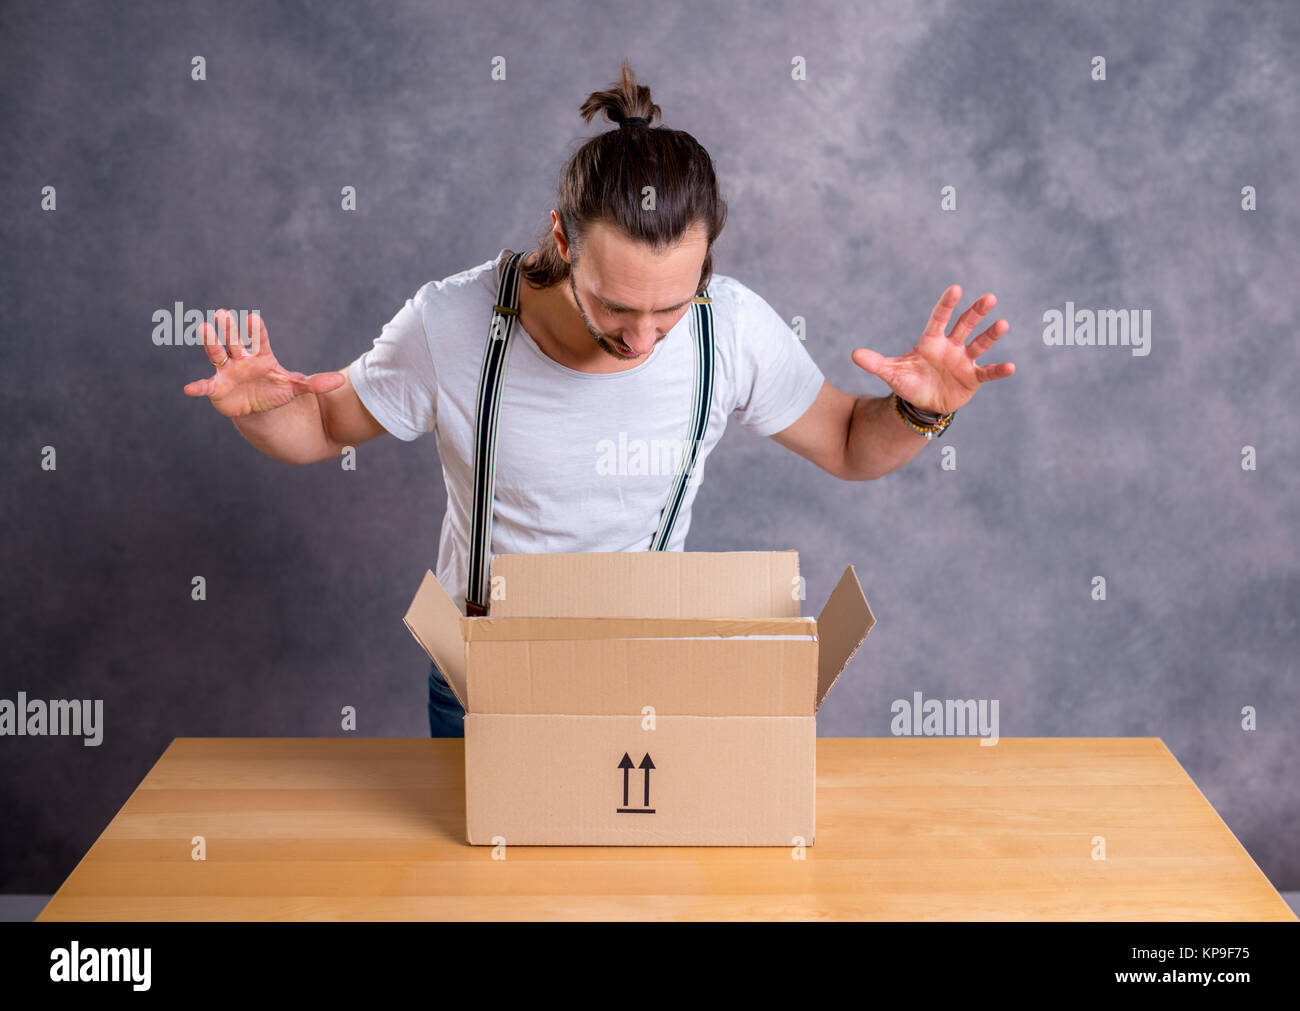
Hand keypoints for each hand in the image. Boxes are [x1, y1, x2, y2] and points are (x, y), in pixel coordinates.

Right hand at [183, 310, 344, 416]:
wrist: (259, 406)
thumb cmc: (276, 391)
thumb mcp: (296, 387)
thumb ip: (316, 383)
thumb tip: (341, 381)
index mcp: (262, 356)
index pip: (260, 340)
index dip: (257, 331)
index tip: (254, 318)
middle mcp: (242, 360)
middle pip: (235, 342)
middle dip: (230, 329)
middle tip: (223, 312)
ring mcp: (228, 372)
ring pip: (218, 355)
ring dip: (211, 343)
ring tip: (204, 327)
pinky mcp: (218, 388)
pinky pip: (207, 387)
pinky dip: (198, 387)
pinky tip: (189, 389)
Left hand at [850, 286, 1013, 415]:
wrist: (923, 403)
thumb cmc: (909, 382)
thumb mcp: (891, 373)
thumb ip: (875, 362)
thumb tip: (853, 354)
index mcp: (931, 341)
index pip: (939, 318)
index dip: (947, 304)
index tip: (956, 288)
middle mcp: (951, 346)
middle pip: (965, 325)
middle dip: (976, 311)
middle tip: (989, 297)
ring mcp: (964, 360)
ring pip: (980, 343)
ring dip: (991, 335)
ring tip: (1003, 324)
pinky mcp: (973, 377)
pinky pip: (988, 372)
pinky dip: (999, 370)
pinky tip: (1011, 366)